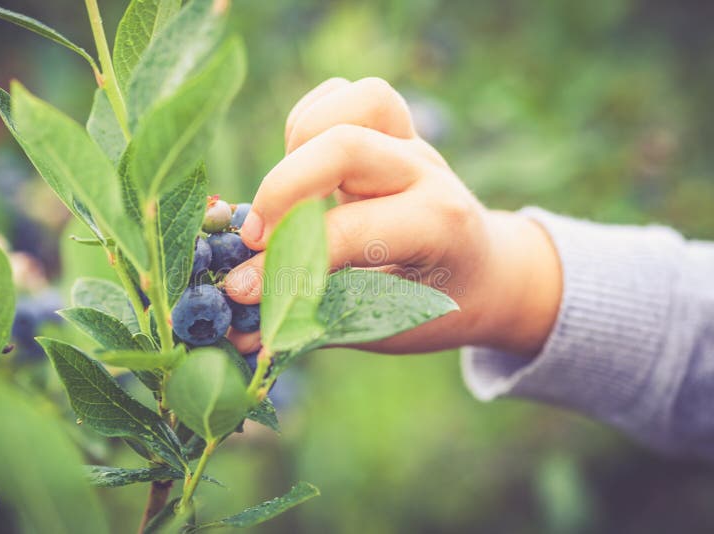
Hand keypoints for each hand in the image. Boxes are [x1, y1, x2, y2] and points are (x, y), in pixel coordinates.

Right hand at [224, 77, 561, 356]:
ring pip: (356, 100)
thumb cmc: (435, 305)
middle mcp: (426, 173)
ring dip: (301, 142)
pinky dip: (308, 121)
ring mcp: (412, 142)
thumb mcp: (384, 325)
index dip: (287, 262)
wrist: (487, 272)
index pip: (350, 231)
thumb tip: (238, 336)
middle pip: (346, 146)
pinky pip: (345, 94)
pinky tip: (302, 168)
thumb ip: (313, 325)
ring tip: (287, 195)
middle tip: (256, 238)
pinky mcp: (394, 127)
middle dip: (283, 188)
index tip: (244, 290)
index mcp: (435, 227)